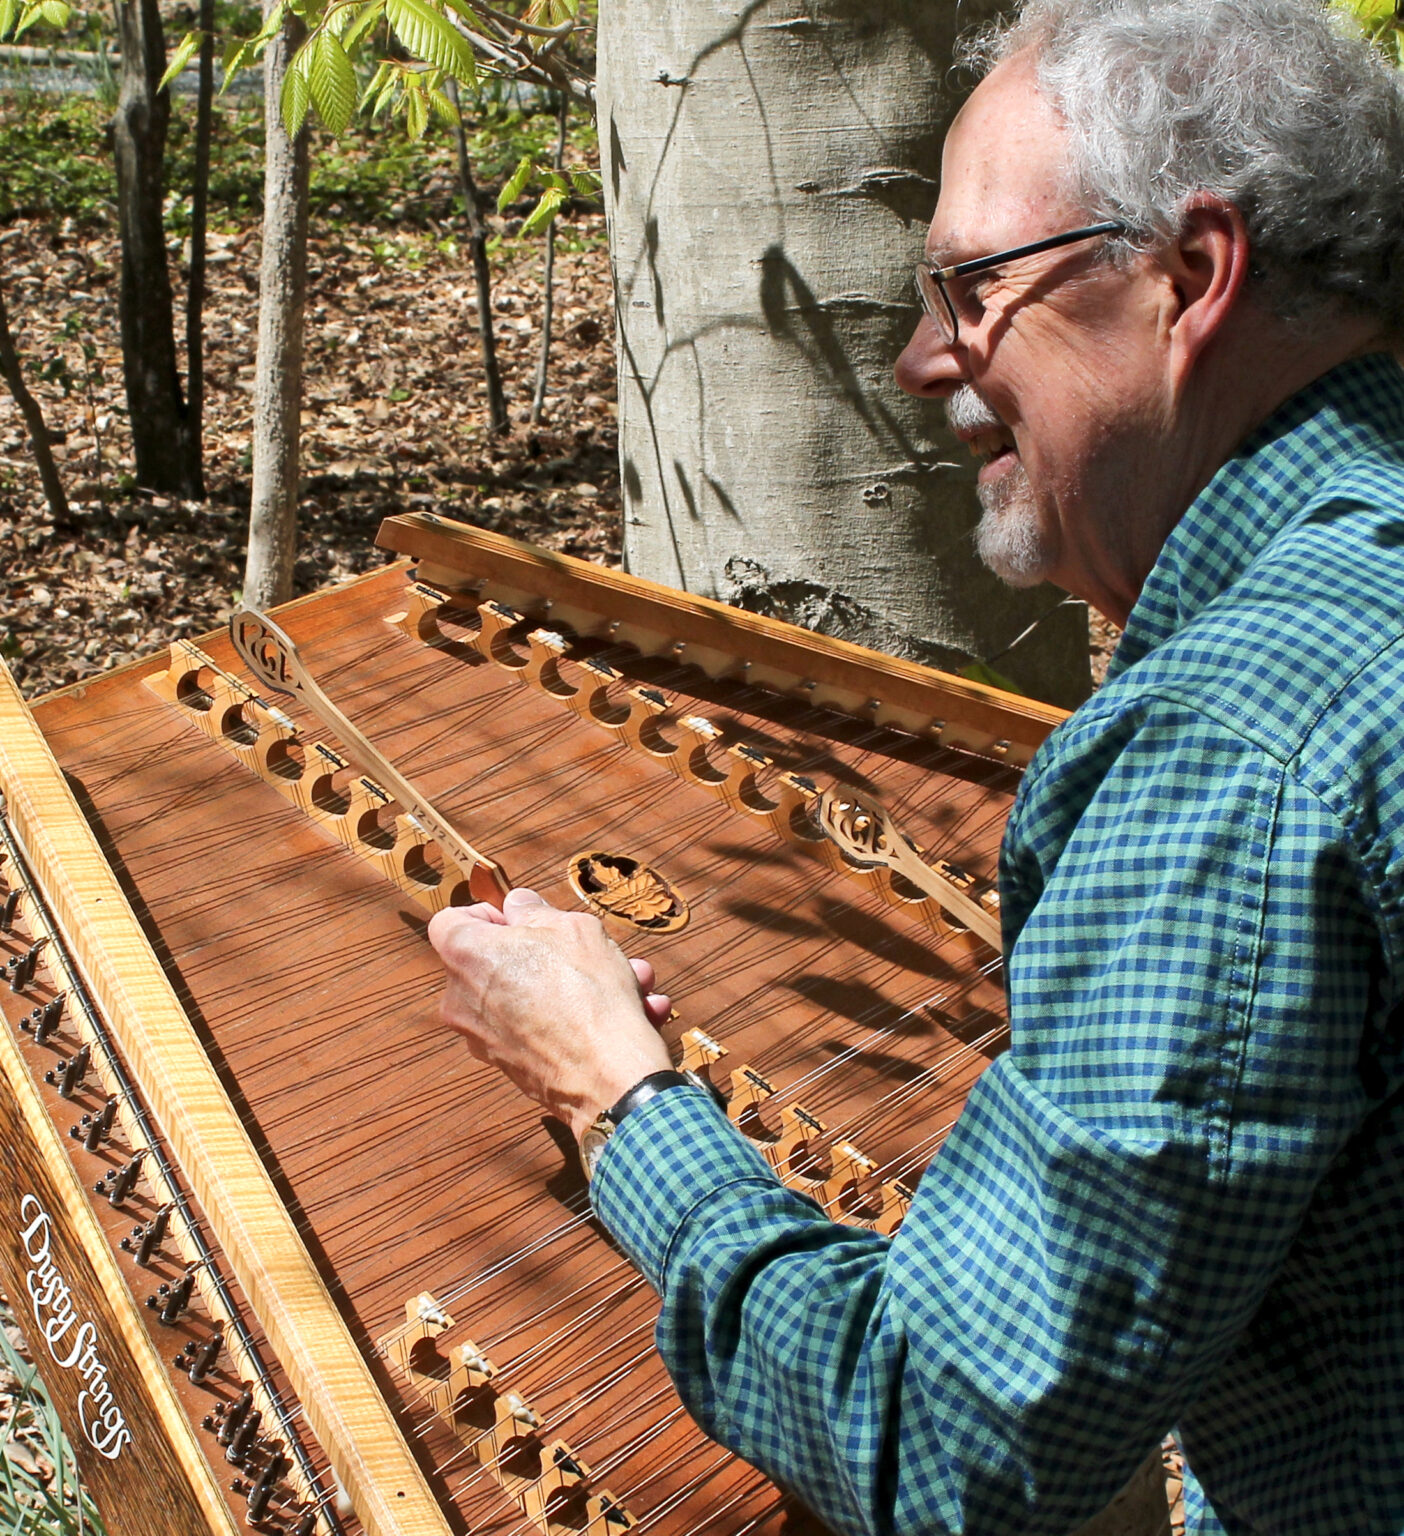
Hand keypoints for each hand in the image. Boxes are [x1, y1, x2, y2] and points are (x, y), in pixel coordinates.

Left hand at [427, 888, 674, 1138]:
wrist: (608, 1078)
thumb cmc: (587, 996)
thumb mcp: (572, 928)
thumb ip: (536, 911)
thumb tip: (518, 906)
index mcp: (466, 955)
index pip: (450, 921)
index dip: (488, 913)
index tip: (523, 919)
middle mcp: (462, 1000)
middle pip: (497, 961)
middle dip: (551, 952)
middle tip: (592, 949)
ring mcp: (483, 1038)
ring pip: (529, 996)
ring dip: (577, 986)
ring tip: (632, 982)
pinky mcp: (510, 1066)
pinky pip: (541, 1029)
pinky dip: (575, 1020)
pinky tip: (632, 1013)